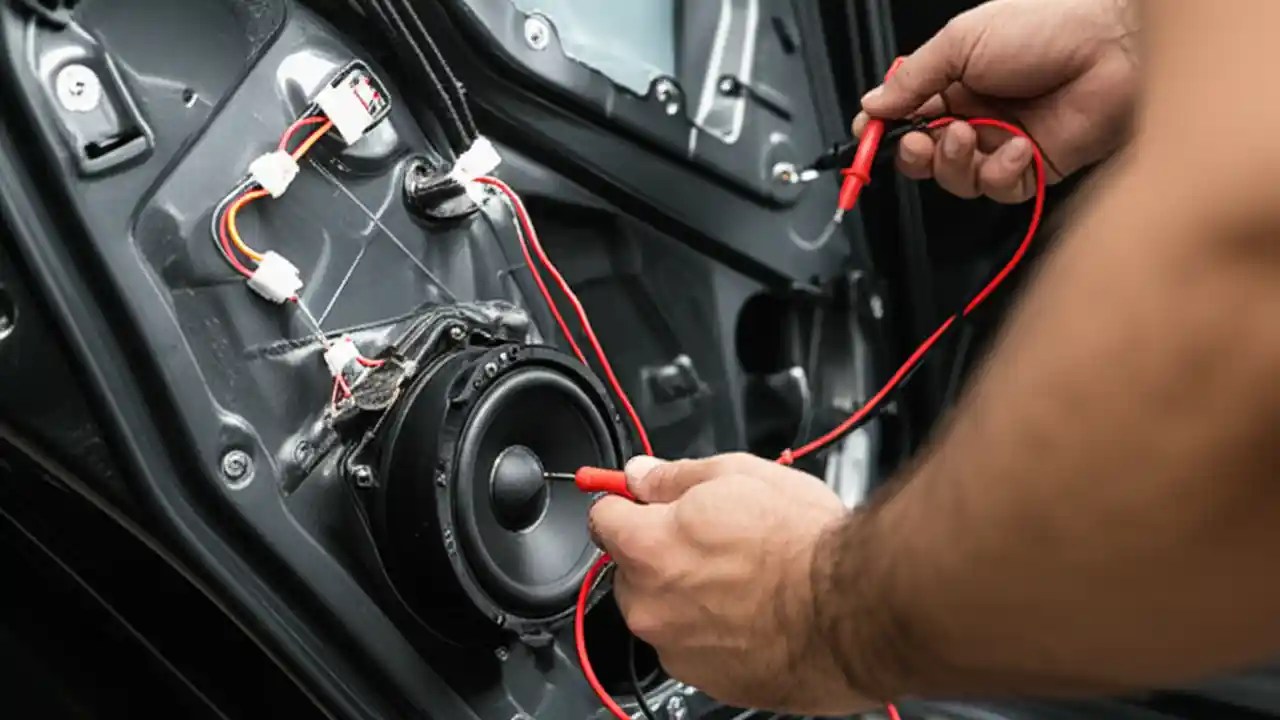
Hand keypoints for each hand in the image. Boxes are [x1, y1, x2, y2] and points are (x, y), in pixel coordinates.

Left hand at [587, 453, 869, 713]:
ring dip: (687, 595)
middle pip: (630, 570)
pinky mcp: (710, 681)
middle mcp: (651, 606)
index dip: (626, 504)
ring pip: (663, 612)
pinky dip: (715, 632)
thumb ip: (675, 476)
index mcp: (648, 548)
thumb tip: (640, 474)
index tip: (642, 502)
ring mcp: (678, 650)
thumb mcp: (738, 475)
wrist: (854, 611)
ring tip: (744, 578)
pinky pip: (696, 648)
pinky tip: (755, 612)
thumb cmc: (803, 543)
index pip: (601, 518)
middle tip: (713, 539)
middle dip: (660, 553)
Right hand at [853, 0, 1138, 201]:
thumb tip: (873, 104)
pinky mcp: (1034, 168)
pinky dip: (999, 173)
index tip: (870, 134)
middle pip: (925, 155)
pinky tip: (1015, 148)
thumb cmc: (1048, 26)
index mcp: (955, 80)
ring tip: (968, 135)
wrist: (1114, 44)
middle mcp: (977, 113)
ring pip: (957, 178)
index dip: (884, 130)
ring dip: (953, 163)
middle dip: (913, 154)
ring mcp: (1003, 142)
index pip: (906, 115)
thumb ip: (914, 78)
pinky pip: (998, 189)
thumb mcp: (963, 40)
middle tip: (917, 142)